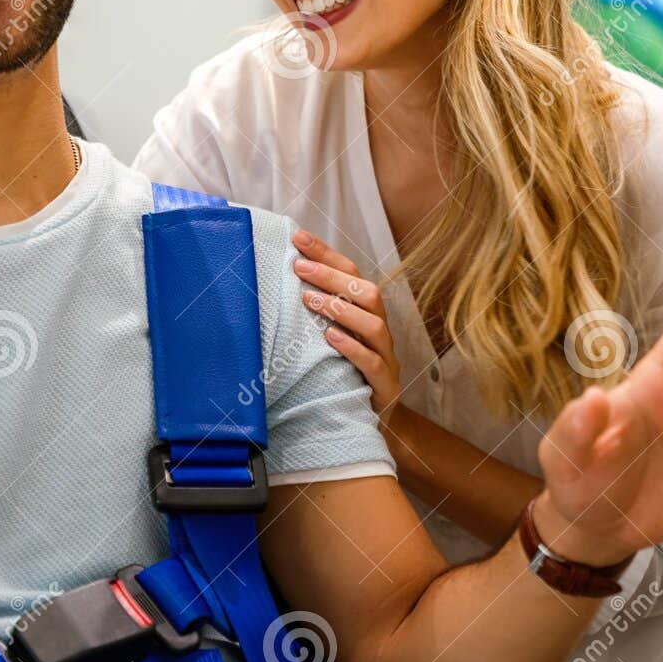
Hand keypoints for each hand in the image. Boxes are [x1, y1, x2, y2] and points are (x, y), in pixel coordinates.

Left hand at [291, 229, 401, 419]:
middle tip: (299, 267)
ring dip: (341, 309)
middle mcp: (379, 331)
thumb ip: (312, 314)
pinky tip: (331, 338)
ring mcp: (386, 358)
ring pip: (374, 325)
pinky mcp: (385, 386)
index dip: (328, 255)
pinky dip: (352, 348)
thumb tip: (276, 284)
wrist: (373, 423)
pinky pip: (374, 363)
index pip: (352, 274)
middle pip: (367, 293)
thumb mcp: (325, 341)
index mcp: (365, 315)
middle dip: (333, 277)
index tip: (299, 238)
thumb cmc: (343, 375)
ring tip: (310, 300)